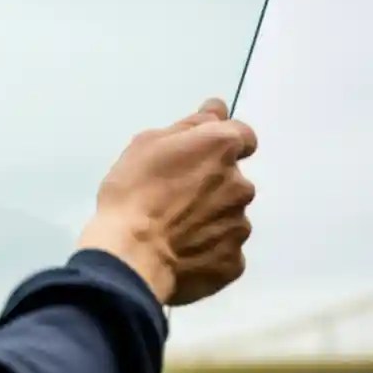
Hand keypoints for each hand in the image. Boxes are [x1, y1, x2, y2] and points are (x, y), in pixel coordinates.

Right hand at [77, 98, 256, 305]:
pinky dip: (208, 250)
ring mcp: (240, 226)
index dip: (220, 145)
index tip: (198, 157)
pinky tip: (180, 252)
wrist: (130, 255)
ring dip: (209, 218)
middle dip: (211, 185)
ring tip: (173, 230)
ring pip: (228, 216)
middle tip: (173, 198)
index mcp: (221, 148)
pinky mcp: (234, 262)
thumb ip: (189, 125)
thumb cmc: (132, 192)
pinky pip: (224, 250)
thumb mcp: (147, 143)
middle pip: (233, 180)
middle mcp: (240, 184)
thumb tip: (216, 110)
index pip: (242, 136)